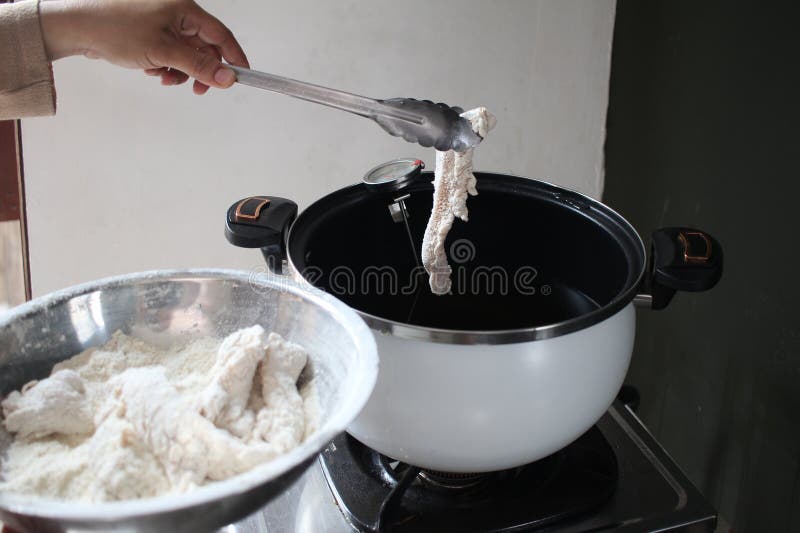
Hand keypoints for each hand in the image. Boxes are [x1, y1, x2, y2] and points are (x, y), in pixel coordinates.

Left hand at [39, 0, 248, 94]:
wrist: (76, 27)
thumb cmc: (115, 28)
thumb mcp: (164, 51)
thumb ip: (199, 66)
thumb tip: (228, 78)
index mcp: (184, 8)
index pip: (221, 35)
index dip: (233, 57)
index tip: (242, 76)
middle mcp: (176, 12)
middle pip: (204, 46)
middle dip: (200, 70)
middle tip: (198, 89)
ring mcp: (162, 21)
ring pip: (186, 53)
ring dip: (180, 71)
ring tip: (165, 78)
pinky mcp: (149, 32)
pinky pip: (170, 53)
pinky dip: (166, 66)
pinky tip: (152, 70)